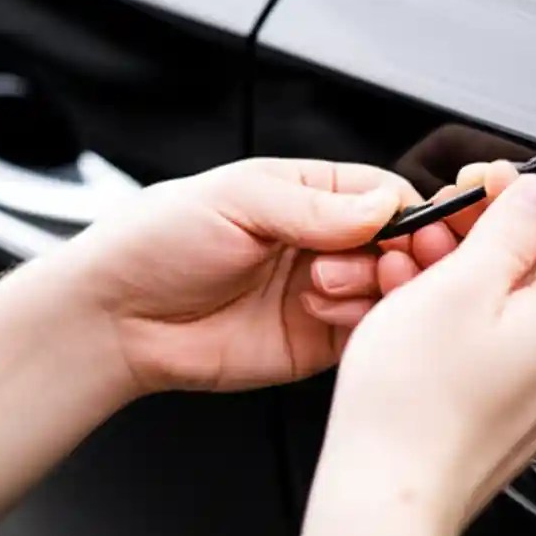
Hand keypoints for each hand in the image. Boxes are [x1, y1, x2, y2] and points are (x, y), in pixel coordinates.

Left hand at [59, 158, 418, 394]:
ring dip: (372, 287)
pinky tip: (320, 310)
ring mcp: (322, 292)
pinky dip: (358, 322)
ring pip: (389, 291)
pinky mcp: (315, 341)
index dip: (412, 214)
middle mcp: (321, 242)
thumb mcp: (235, 199)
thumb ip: (314, 205)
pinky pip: (364, 333)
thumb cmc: (155, 242)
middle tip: (385, 261)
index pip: (385, 196)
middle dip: (401, 254)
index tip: (420, 231)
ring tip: (322, 284)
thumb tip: (384, 206)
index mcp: (308, 194)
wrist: (114, 318)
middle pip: (400, 246)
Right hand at [318, 165, 535, 532]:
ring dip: (464, 273)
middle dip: (488, 233)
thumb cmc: (412, 405)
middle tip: (439, 221)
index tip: (490, 183)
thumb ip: (507, 228)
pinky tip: (412, 312)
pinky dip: (457, 319)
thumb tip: (533, 195)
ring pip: (511, 308)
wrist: (386, 496)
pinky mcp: (504, 418)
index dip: (535, 196)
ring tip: (411, 266)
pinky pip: (493, 349)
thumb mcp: (459, 284)